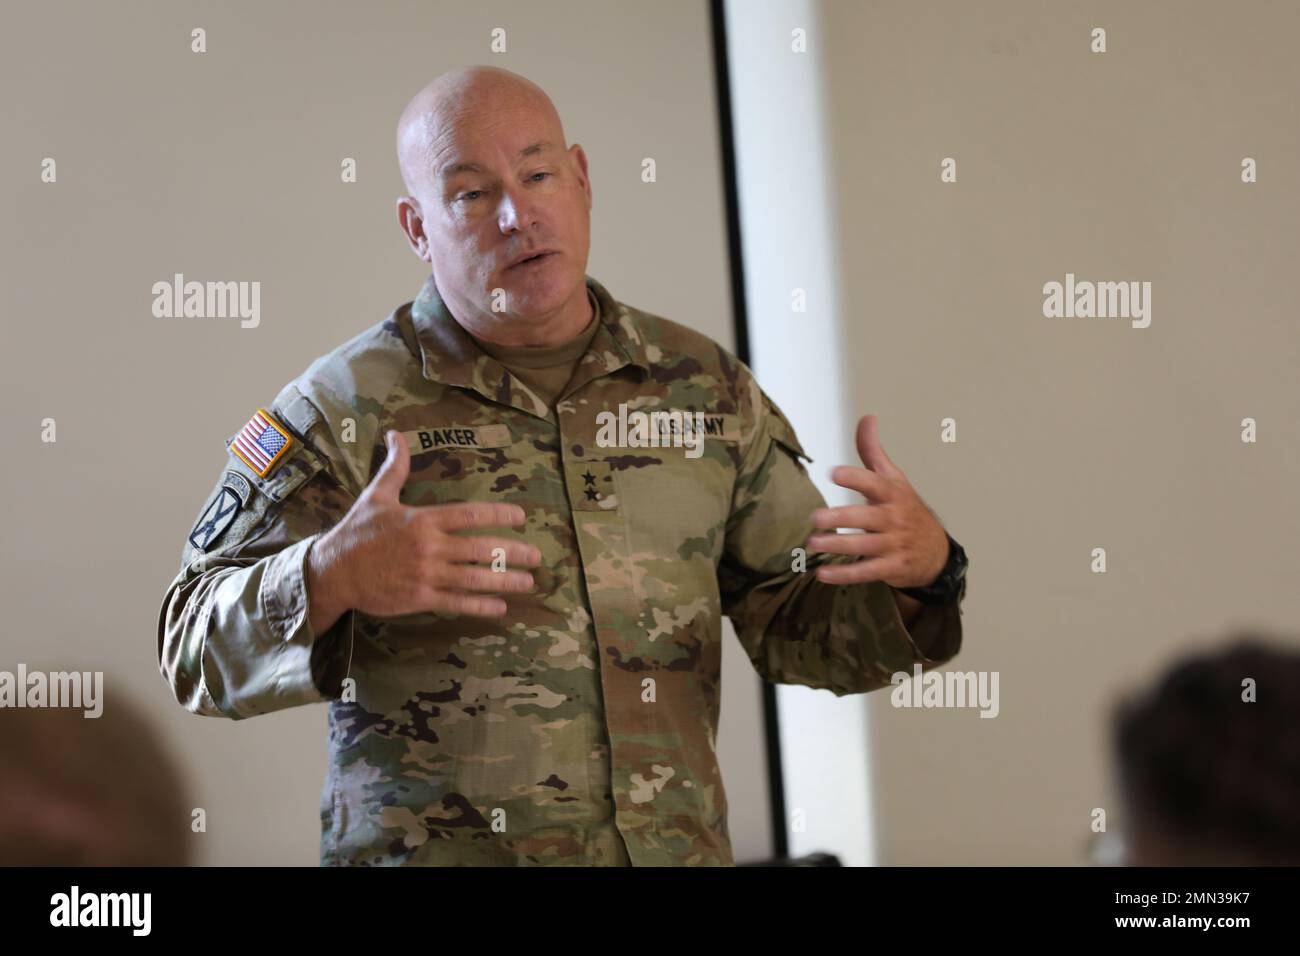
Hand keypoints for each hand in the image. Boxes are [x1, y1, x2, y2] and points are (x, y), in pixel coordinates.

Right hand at [307, 430, 540, 630]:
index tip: (522, 517)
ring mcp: (426, 574)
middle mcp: (429, 546)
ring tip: (528, 582)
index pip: (469, 514)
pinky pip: (457, 602)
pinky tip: (501, 607)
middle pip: (480, 548)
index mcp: (423, 519)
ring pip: (474, 578)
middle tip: (536, 555)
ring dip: (505, 580)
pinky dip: (480, 605)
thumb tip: (396, 434)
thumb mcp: (376, 495)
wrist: (333, 571)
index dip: (499, 515)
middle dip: (512, 552)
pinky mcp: (419, 597)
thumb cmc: (357, 532)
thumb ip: (395, 467)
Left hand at [804, 414, 948, 588]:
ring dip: (837, 546)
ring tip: (812, 543)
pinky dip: (844, 575)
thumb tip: (867, 417)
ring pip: (863, 546)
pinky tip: (822, 574)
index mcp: (892, 493)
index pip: (874, 483)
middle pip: (866, 518)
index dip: (855, 478)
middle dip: (841, 518)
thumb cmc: (905, 509)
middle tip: (815, 518)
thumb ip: (874, 452)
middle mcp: (894, 518)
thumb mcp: (894, 479)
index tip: (833, 473)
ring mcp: (894, 545)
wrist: (936, 552)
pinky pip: (866, 572)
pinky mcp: (891, 568)